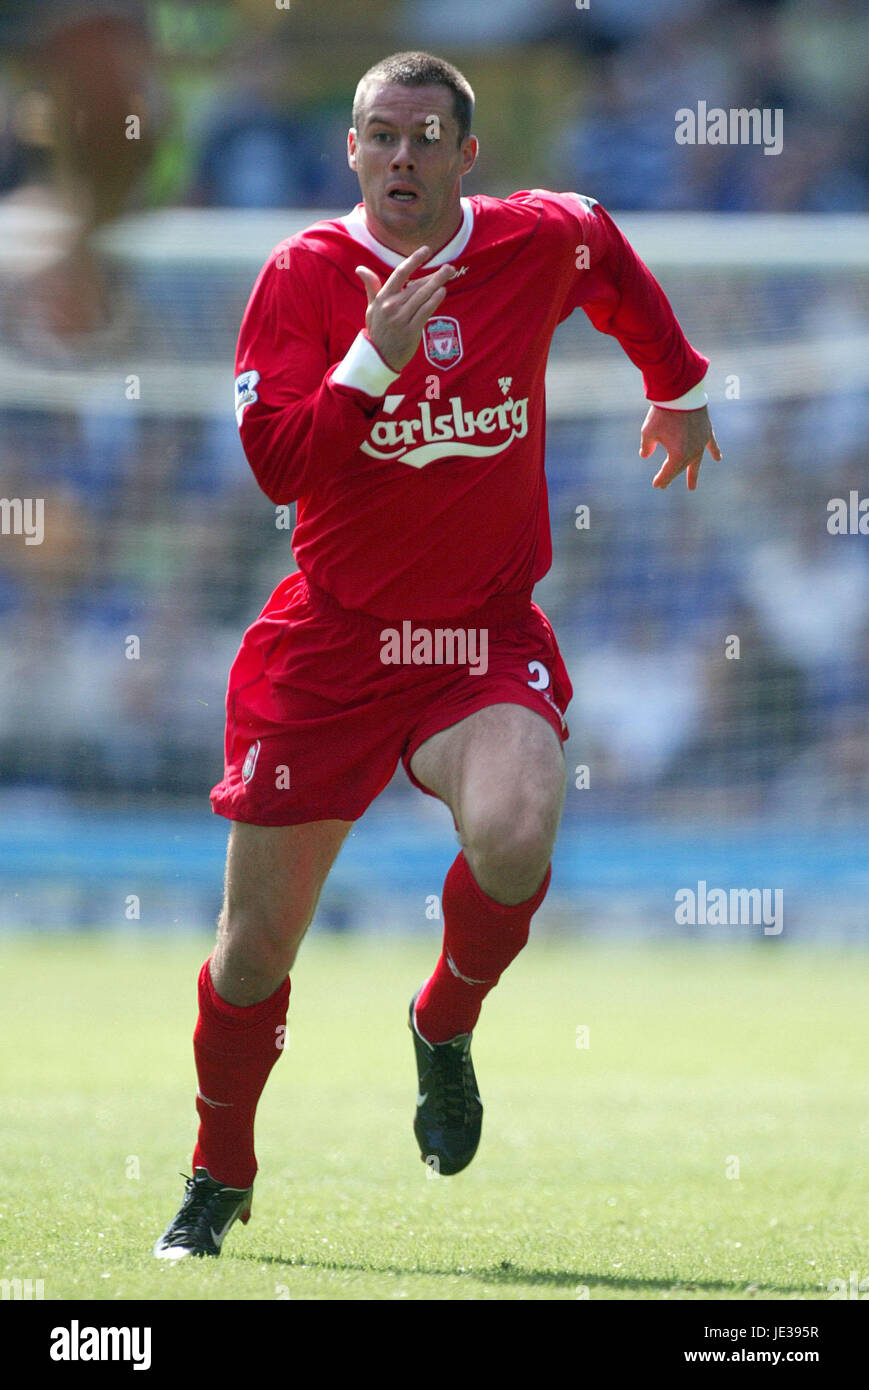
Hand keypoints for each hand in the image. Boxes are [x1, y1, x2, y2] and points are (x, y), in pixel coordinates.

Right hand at [355, 247, 455, 371]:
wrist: (379, 358)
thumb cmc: (377, 331)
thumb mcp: (371, 308)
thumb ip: (371, 287)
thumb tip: (360, 269)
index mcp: (382, 298)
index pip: (400, 273)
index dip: (414, 260)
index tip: (426, 250)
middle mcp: (392, 306)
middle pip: (416, 285)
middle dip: (434, 275)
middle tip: (448, 268)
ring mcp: (401, 319)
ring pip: (422, 296)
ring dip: (437, 284)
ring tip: (448, 275)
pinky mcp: (411, 331)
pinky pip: (425, 312)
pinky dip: (434, 300)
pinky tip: (442, 291)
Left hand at [639, 404, 721, 490]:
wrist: (681, 393)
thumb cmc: (662, 413)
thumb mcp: (648, 432)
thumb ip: (647, 446)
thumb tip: (645, 455)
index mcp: (678, 456)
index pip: (668, 473)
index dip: (661, 479)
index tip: (656, 485)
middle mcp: (692, 452)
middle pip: (680, 468)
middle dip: (671, 476)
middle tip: (663, 485)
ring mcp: (701, 442)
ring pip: (696, 461)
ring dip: (693, 473)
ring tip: (692, 486)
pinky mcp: (707, 431)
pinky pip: (711, 444)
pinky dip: (715, 451)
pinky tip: (718, 459)